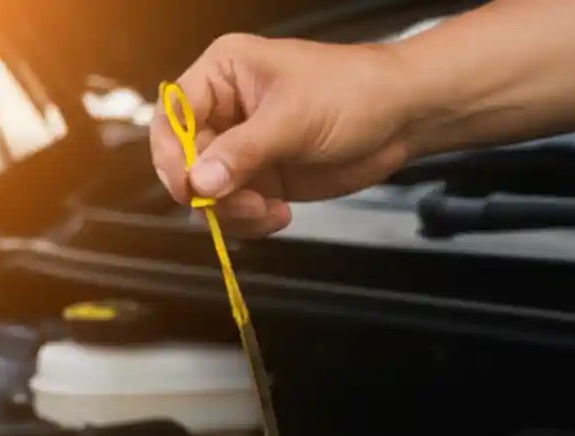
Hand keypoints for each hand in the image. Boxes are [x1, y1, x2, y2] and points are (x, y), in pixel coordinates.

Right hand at [151, 33, 418, 237]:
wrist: (403, 117)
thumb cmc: (353, 92)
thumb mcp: (293, 119)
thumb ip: (242, 152)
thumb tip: (199, 183)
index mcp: (222, 75)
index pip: (172, 116)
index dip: (171, 154)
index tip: (187, 187)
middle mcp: (223, 111)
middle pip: (184, 161)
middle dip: (211, 191)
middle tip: (243, 205)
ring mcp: (239, 148)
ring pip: (206, 192)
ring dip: (232, 212)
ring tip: (269, 211)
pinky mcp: (258, 178)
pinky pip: (232, 209)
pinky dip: (250, 221)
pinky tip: (280, 214)